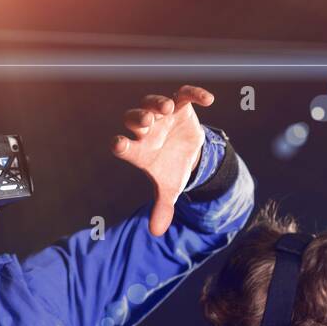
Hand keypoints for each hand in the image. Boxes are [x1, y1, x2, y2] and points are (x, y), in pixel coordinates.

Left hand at [111, 85, 213, 235]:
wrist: (186, 153)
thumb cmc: (170, 170)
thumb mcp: (168, 190)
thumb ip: (162, 208)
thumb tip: (156, 232)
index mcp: (139, 150)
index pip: (123, 146)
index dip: (120, 144)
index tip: (119, 145)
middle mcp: (147, 130)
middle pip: (135, 119)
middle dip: (138, 119)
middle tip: (145, 122)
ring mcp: (162, 116)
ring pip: (153, 102)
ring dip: (157, 102)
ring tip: (166, 107)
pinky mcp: (181, 106)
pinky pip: (185, 95)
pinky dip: (194, 93)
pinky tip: (207, 100)